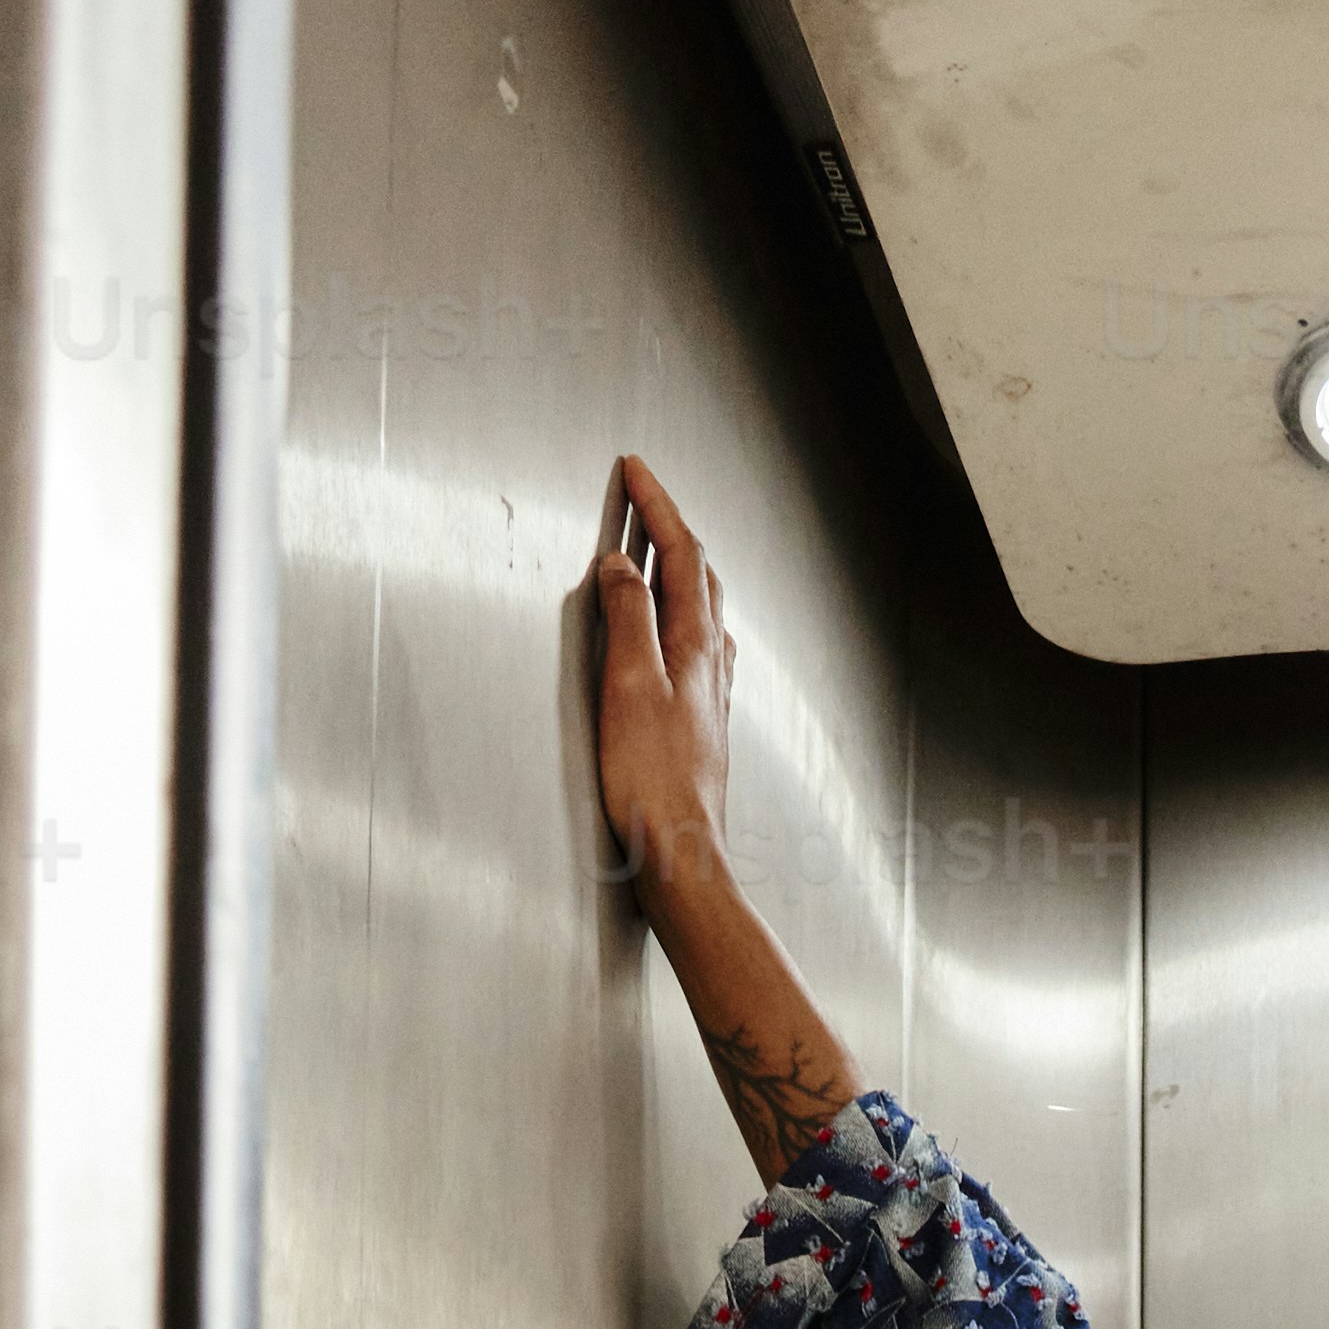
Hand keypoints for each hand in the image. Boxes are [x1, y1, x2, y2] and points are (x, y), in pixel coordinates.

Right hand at [585, 444, 861, 1174]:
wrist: (681, 859)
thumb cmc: (653, 788)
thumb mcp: (628, 688)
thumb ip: (626, 621)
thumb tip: (620, 566)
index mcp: (692, 649)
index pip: (680, 555)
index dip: (658, 506)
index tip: (635, 470)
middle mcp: (709, 669)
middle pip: (701, 579)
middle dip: (673, 529)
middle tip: (647, 496)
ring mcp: (709, 700)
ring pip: (704, 614)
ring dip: (684, 572)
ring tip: (662, 549)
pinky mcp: (700, 730)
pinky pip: (698, 653)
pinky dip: (684, 621)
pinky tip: (681, 637)